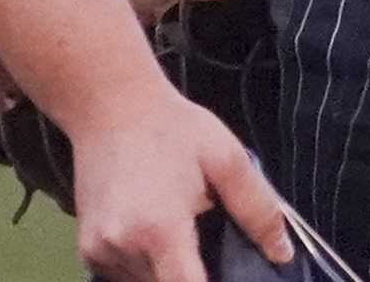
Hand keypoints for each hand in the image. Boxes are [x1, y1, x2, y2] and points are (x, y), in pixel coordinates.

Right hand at [66, 83, 293, 281]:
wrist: (111, 104)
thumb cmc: (173, 128)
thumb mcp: (226, 158)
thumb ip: (258, 209)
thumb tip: (283, 254)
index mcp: (159, 228)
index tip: (226, 273)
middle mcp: (122, 247)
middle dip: (194, 274)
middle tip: (205, 238)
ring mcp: (98, 252)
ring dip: (169, 272)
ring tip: (179, 229)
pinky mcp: (86, 250)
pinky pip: (125, 276)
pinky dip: (146, 267)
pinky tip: (154, 232)